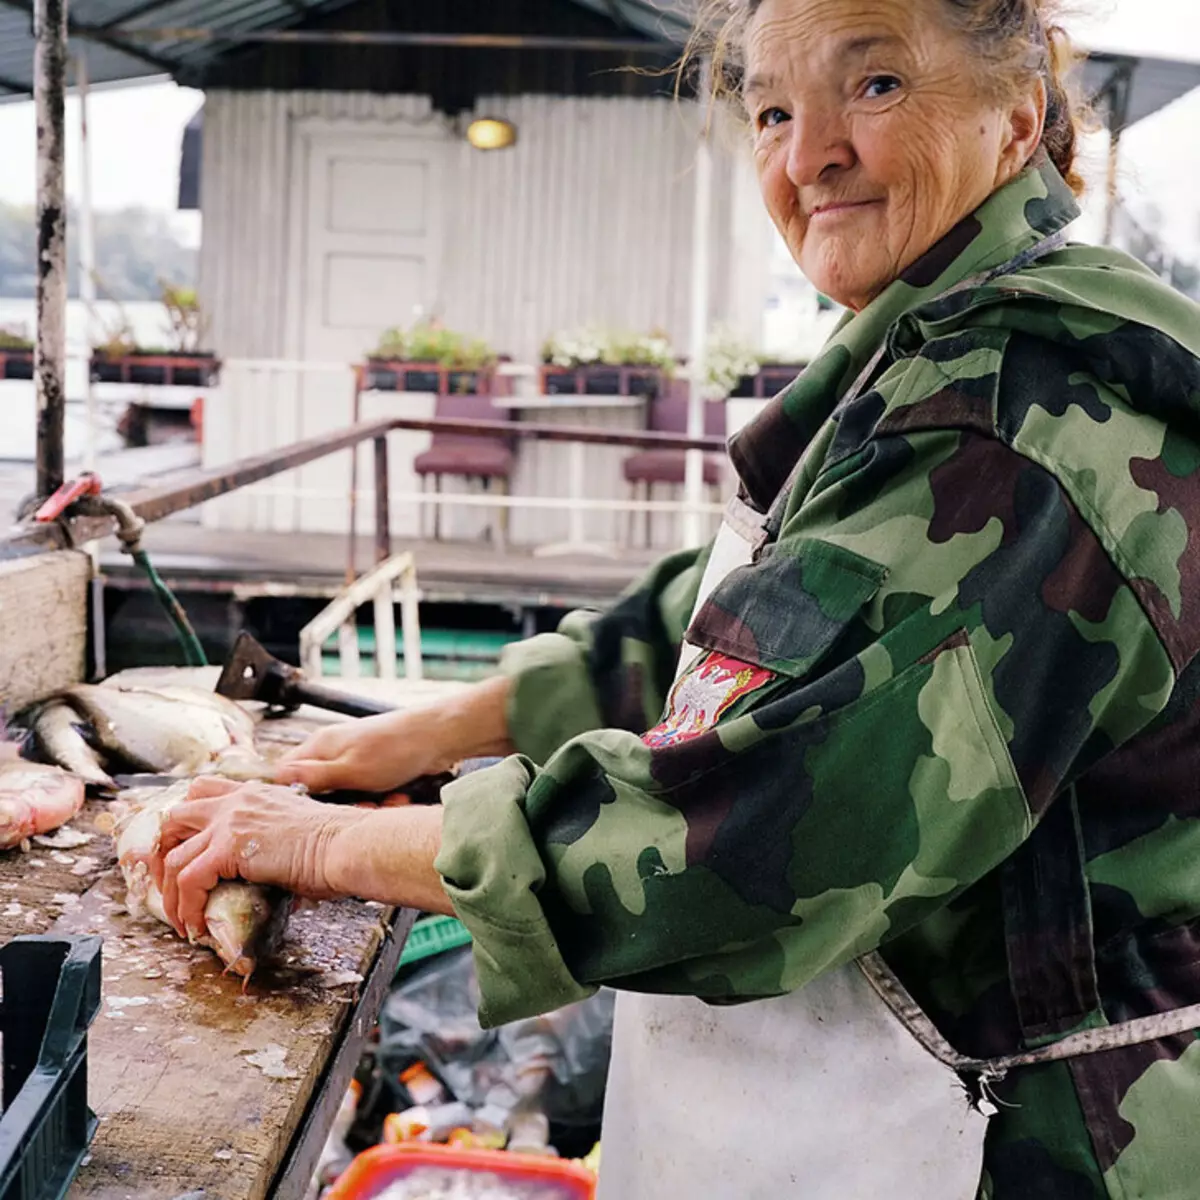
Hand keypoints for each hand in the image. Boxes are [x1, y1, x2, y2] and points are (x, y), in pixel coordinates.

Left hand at [152, 776, 354, 939]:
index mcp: (255, 793)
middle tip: (170, 887)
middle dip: (165, 853)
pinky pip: (188, 880)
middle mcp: (237, 800)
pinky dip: (186, 906)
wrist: (346, 846)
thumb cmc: (337, 846)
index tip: (183, 853)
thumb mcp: (296, 834)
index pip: (202, 792)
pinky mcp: (228, 847)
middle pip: (176, 817)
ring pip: (174, 856)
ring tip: (182, 920)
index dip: (185, 823)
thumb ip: (272, 848)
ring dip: (171, 894)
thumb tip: (269, 882)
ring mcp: (230, 822)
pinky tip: (196, 925)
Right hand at [274, 678, 513, 794]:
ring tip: (375, 805)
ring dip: (356, 804)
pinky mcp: (372, 765)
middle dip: (328, 805)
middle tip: (346, 812)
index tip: (300, 815)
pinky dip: (374, 799)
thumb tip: (279, 780)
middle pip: (313, 785)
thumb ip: (315, 776)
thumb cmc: (397, 748)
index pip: (284, 772)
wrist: (439, 736)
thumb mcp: (350, 770)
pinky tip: (390, 800)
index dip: (288, 796)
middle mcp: (333, 748)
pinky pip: (362, 790)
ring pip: (340, 792)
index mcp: (320, 744)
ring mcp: (353, 756)